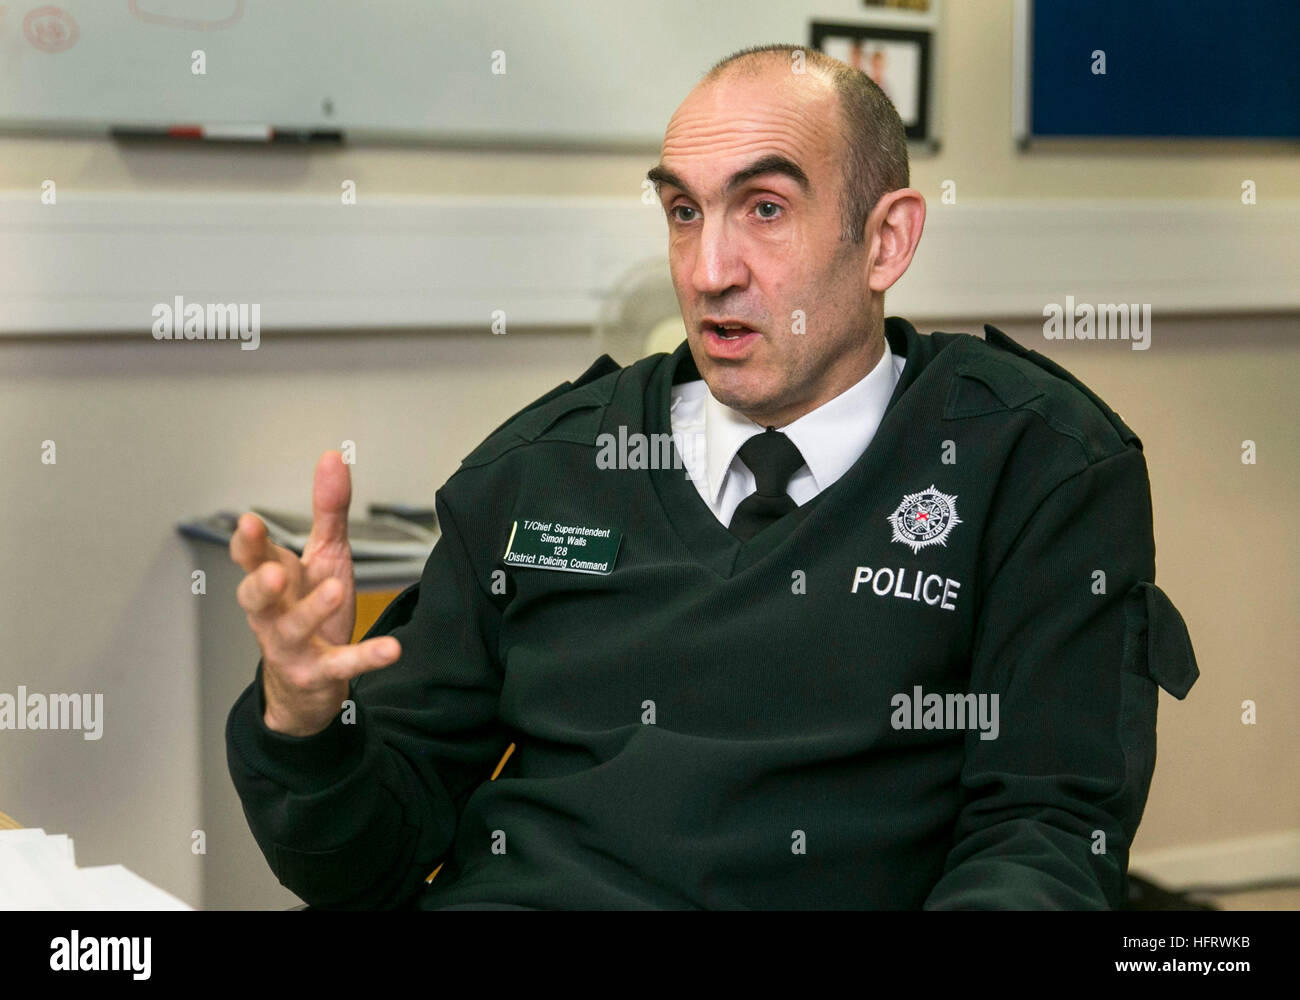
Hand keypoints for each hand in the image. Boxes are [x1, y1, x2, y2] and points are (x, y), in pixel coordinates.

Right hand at [230, 451, 400, 736]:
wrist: (310, 679)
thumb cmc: (312, 605)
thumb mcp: (324, 554)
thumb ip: (327, 510)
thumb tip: (333, 456)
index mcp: (274, 579)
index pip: (252, 559)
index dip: (248, 544)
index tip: (250, 524)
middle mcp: (274, 613)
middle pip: (253, 599)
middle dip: (259, 584)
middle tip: (274, 571)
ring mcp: (292, 646)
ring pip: (291, 630)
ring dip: (311, 611)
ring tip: (335, 589)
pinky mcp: (320, 672)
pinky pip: (341, 665)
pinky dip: (364, 657)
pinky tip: (391, 649)